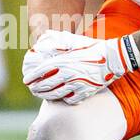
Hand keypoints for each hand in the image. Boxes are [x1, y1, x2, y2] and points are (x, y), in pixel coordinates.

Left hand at [21, 30, 139, 104]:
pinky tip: (62, 97)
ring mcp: (77, 85)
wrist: (113, 58)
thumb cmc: (92, 47)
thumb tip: (44, 40)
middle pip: (46, 85)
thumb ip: (58, 42)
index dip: (32, 77)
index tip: (26, 80)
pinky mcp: (85, 92)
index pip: (42, 71)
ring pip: (56, 94)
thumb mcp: (74, 41)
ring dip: (46, 96)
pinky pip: (71, 99)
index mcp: (64, 61)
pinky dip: (65, 99)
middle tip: (32, 89)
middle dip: (36, 89)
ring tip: (42, 95)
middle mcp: (68, 74)